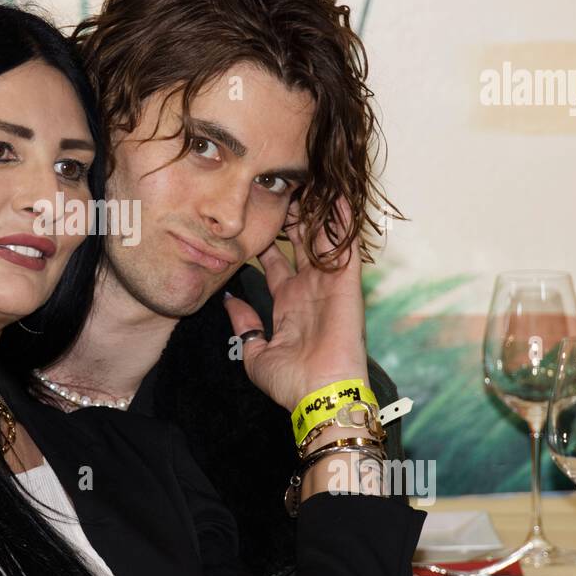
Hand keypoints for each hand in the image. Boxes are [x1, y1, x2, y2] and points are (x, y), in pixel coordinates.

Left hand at [223, 195, 369, 411]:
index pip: (275, 263)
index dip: (267, 240)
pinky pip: (344, 245)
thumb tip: (229, 300)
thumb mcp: (256, 352)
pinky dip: (341, 221)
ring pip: (322, 238)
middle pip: (299, 244)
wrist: (318, 396)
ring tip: (309, 179)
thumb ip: (244, 324)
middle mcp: (309, 290)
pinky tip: (335, 195)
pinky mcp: (346, 284)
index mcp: (288, 304)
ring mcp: (328, 285)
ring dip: (316, 211)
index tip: (257, 218)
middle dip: (291, 217)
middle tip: (281, 187)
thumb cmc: (290, 383)